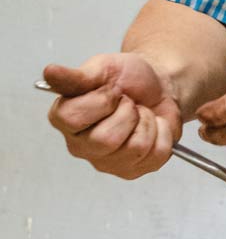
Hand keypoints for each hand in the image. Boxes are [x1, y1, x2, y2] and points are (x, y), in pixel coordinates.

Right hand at [44, 53, 181, 178]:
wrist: (159, 85)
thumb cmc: (127, 77)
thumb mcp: (102, 67)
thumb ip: (75, 76)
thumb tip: (49, 73)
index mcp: (66, 119)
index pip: (73, 118)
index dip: (101, 101)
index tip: (112, 90)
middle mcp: (82, 145)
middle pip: (106, 140)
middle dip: (127, 112)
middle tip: (128, 103)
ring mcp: (107, 162)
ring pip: (136, 147)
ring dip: (147, 121)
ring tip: (140, 113)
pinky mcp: (133, 170)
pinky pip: (157, 154)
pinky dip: (163, 132)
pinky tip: (153, 126)